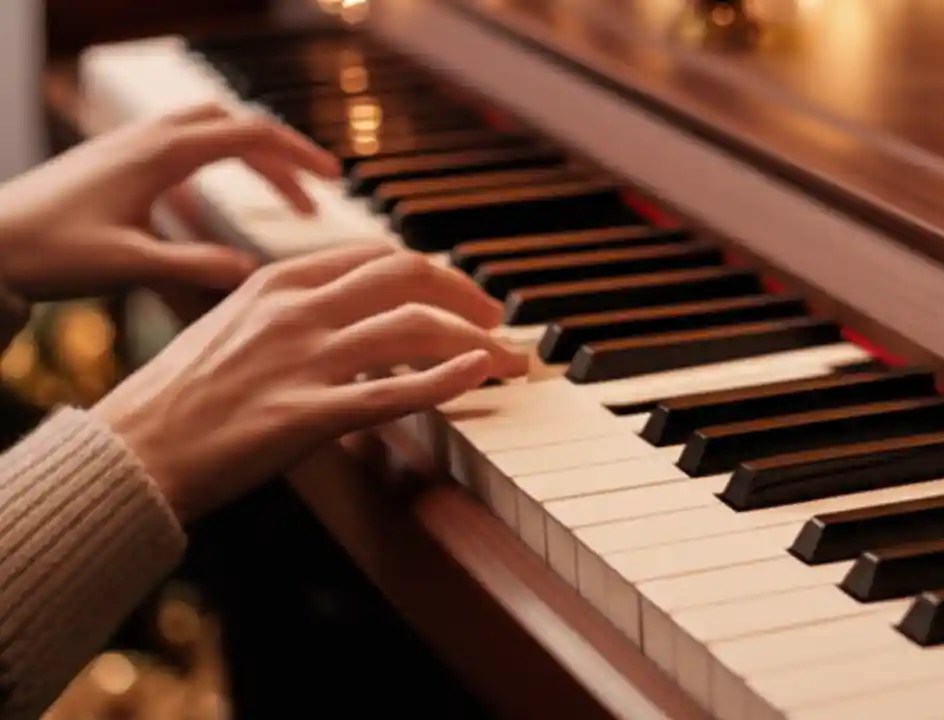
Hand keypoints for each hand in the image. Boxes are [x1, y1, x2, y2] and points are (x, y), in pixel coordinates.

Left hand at [0, 102, 338, 300]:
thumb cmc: (48, 251)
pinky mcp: (116, 160)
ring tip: (280, 199)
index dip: (299, 157)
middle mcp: (148, 138)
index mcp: (160, 154)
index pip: (250, 136)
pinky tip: (221, 202)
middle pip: (236, 126)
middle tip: (315, 195)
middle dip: (282, 157)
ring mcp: (129, 144)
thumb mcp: (130, 264)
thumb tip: (257, 274)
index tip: (336, 181)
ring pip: (209, 130)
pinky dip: (219, 163)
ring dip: (251, 157)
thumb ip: (196, 267)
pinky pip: (184, 144)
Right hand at [91, 244, 527, 521]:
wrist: (132, 449)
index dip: (431, 272)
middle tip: (497, 319)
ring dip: (476, 342)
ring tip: (508, 360)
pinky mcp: (306, 415)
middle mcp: (296, 310)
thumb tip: (344, 314)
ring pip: (414, 330)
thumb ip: (289, 313)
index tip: (459, 293)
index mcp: (277, 283)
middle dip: (465, 295)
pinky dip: (446, 380)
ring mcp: (304, 361)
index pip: (376, 257)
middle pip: (407, 278)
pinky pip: (393, 392)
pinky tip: (478, 377)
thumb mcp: (231, 328)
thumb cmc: (177, 397)